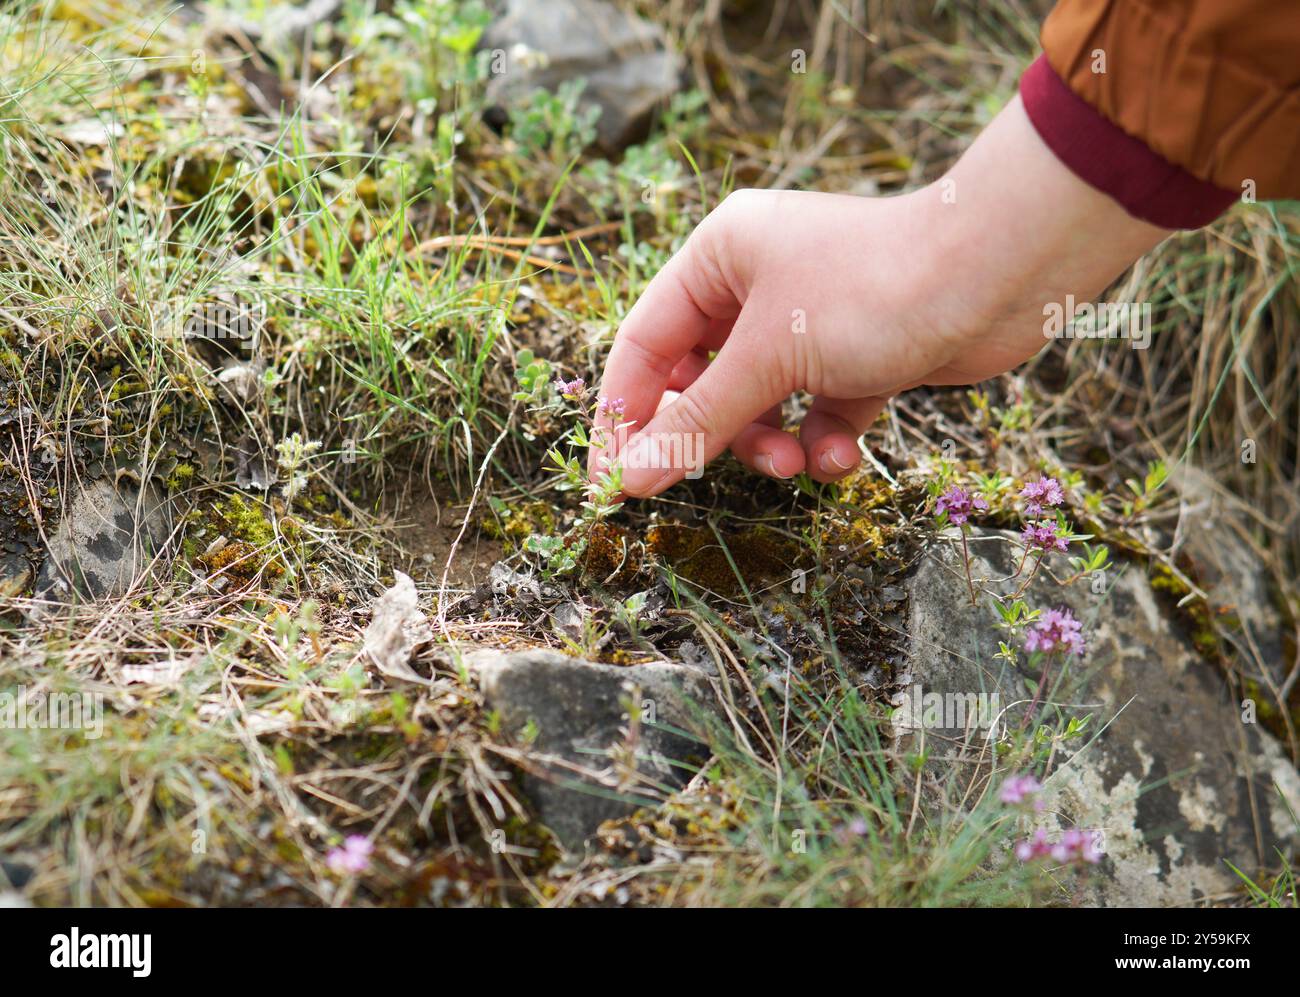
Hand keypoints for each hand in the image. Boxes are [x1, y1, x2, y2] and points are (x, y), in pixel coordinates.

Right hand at [587, 95, 1169, 496]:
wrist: (1001, 273)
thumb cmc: (873, 290)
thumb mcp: (770, 357)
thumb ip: (697, 422)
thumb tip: (631, 480)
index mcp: (718, 258)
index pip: (643, 345)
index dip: (623, 416)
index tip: (611, 484)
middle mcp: (756, 284)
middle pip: (699, 380)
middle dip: (710, 433)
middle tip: (698, 481)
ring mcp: (809, 322)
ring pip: (758, 404)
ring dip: (769, 445)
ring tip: (795, 465)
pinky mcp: (857, 357)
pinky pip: (816, 412)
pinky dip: (824, 442)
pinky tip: (842, 460)